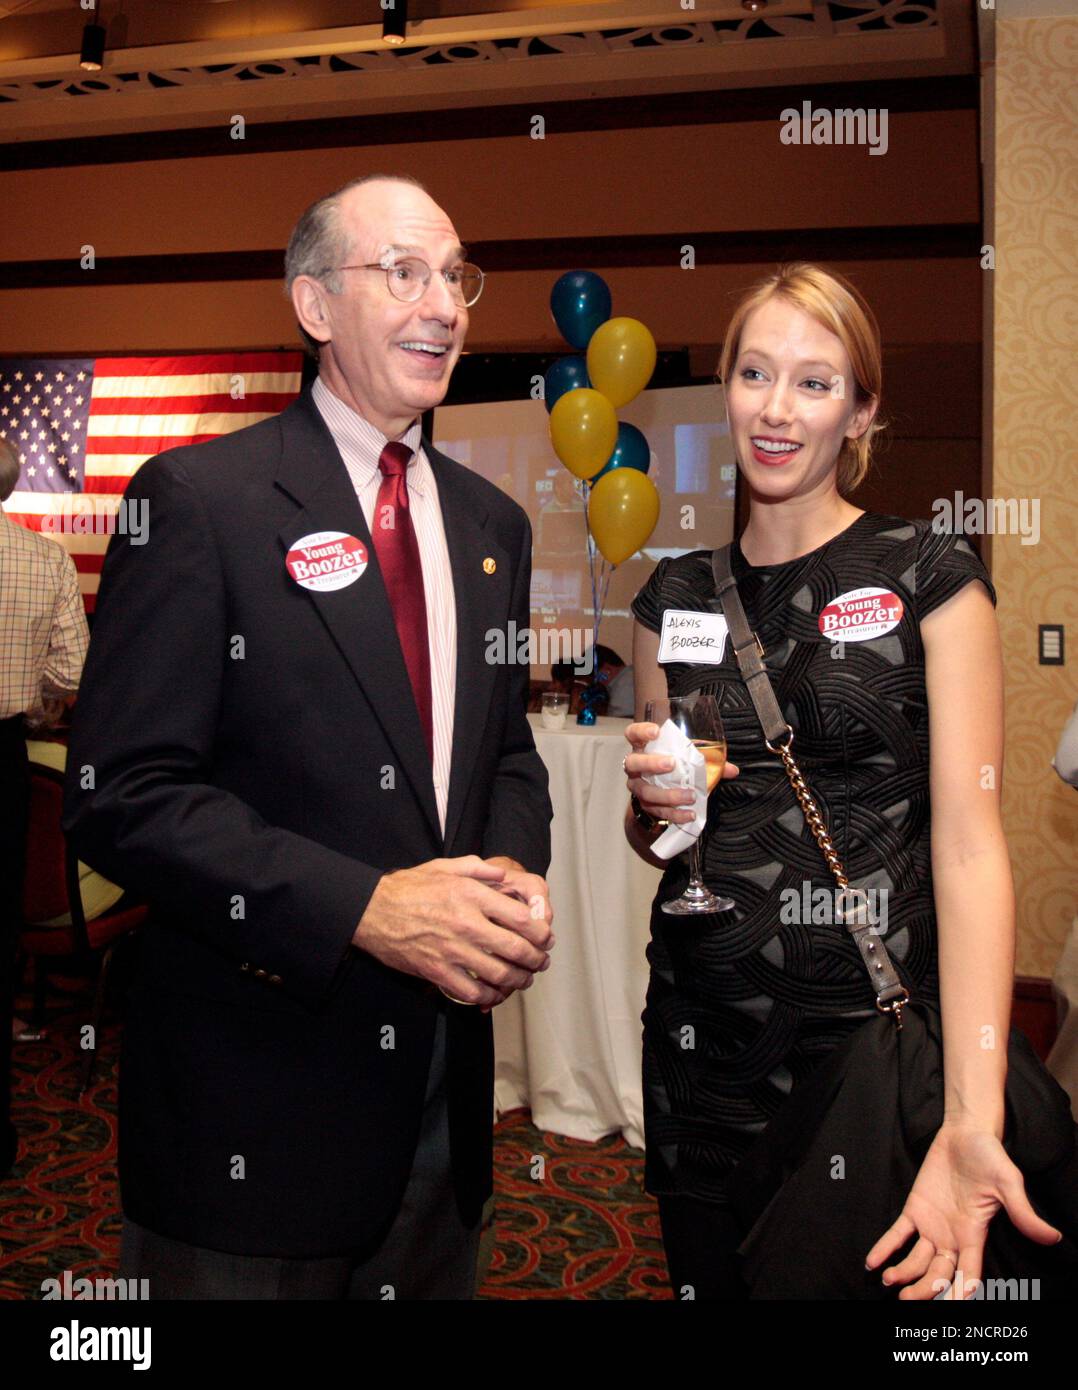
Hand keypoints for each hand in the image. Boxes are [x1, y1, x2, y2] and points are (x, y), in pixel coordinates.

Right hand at [353, 855, 552, 1008]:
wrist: (372, 911)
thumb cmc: (408, 888)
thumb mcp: (445, 867)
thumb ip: (479, 869)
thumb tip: (503, 875)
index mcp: (471, 896)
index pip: (520, 918)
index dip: (541, 931)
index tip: (545, 936)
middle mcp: (466, 924)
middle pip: (516, 949)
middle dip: (536, 959)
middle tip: (541, 961)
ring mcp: (452, 950)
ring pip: (499, 973)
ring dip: (518, 980)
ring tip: (524, 979)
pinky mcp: (437, 971)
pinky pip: (472, 991)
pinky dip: (489, 995)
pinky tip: (495, 992)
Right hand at [624, 721, 738, 824]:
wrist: (659, 793)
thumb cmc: (672, 767)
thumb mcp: (687, 759)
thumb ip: (708, 761)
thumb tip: (732, 770)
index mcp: (643, 748)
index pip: (633, 734)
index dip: (641, 731)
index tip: (656, 731)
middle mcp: (635, 767)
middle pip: (634, 763)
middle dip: (651, 763)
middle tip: (671, 764)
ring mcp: (638, 787)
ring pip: (646, 791)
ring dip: (668, 794)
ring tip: (689, 795)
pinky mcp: (645, 806)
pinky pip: (658, 811)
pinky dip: (675, 813)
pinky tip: (689, 814)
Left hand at [865, 1122, 1062, 1298]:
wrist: (966, 1133)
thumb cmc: (990, 1157)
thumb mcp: (1009, 1183)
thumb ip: (1024, 1212)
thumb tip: (1052, 1236)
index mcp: (974, 1235)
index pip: (968, 1272)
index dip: (961, 1290)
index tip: (954, 1306)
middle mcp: (952, 1236)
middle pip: (939, 1273)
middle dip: (925, 1289)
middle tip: (909, 1300)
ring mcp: (932, 1224)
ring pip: (917, 1259)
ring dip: (904, 1273)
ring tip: (891, 1282)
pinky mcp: (915, 1208)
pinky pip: (898, 1233)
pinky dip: (885, 1248)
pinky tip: (873, 1263)